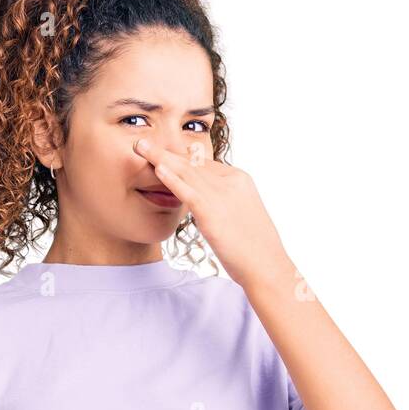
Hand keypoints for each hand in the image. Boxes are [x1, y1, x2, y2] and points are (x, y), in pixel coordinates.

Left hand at [133, 138, 288, 287]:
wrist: (267, 266)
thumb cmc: (256, 248)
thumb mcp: (242, 216)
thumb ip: (225, 203)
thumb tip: (210, 205)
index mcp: (240, 179)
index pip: (205, 165)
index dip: (181, 160)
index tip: (161, 155)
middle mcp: (231, 182)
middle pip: (193, 164)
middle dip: (166, 153)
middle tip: (142, 143)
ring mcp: (222, 195)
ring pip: (187, 173)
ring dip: (160, 158)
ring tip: (140, 147)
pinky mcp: (212, 212)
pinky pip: (188, 191)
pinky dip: (171, 179)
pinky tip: (157, 169)